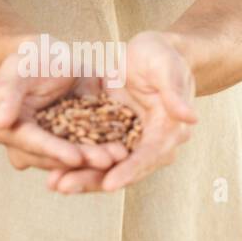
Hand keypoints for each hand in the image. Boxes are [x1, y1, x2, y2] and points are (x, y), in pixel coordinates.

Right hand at [0, 41, 131, 175]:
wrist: (49, 57)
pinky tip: (124, 151)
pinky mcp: (70, 143)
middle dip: (81, 161)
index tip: (74, 158)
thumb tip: (0, 122)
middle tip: (107, 161)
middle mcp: (26, 146)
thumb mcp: (18, 69)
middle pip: (54, 158)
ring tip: (120, 156)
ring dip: (95, 161)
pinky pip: (87, 150)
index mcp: (7, 130)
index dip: (53, 151)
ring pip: (72, 160)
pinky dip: (104, 150)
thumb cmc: (29, 59)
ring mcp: (49, 148)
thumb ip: (8, 94)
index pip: (32, 144)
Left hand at [45, 31, 197, 193]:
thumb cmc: (162, 56)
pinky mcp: (109, 137)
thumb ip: (175, 92)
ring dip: (78, 177)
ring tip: (52, 184)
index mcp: (167, 132)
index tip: (109, 184)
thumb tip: (191, 118)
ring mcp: (127, 143)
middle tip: (65, 187)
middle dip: (93, 180)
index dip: (129, 171)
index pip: (148, 157)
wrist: (148, 52)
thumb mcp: (167, 68)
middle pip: (122, 169)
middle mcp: (148, 144)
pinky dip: (72, 162)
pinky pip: (91, 153)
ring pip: (104, 167)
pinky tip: (50, 170)